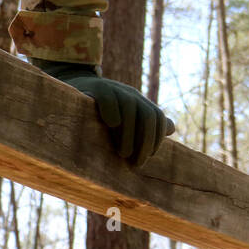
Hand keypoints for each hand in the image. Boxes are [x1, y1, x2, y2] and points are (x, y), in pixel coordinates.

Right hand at [34, 60, 175, 166]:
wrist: (77, 85)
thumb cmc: (101, 110)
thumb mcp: (126, 116)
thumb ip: (146, 123)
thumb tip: (171, 127)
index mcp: (139, 102)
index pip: (157, 118)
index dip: (156, 139)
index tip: (147, 157)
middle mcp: (130, 94)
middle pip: (147, 115)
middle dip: (145, 142)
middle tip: (136, 163)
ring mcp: (114, 88)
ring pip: (130, 108)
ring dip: (129, 135)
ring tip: (122, 154)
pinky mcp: (96, 87)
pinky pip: (109, 97)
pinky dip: (112, 112)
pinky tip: (110, 126)